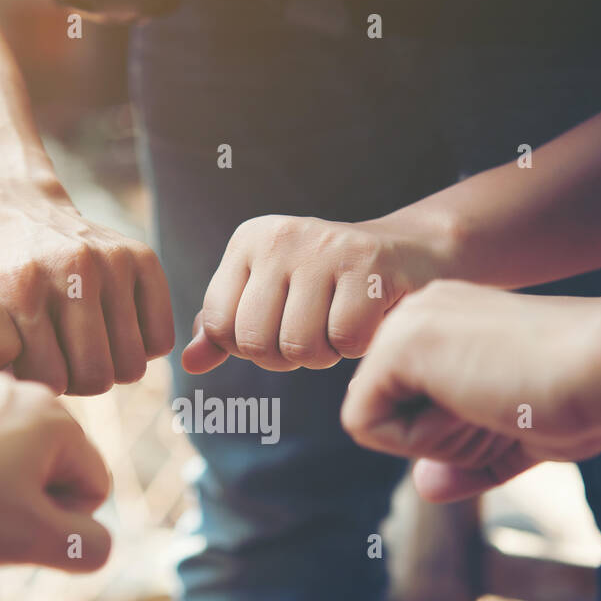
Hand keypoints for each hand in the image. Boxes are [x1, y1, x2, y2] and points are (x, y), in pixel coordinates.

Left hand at [0, 198, 173, 394]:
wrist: (14, 207)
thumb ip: (6, 364)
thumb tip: (39, 412)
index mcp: (22, 292)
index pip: (53, 383)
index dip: (47, 384)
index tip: (39, 368)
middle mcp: (71, 272)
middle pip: (97, 379)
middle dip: (83, 381)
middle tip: (69, 363)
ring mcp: (111, 262)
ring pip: (132, 366)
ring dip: (112, 367)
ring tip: (92, 348)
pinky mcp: (142, 257)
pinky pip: (162, 340)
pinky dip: (143, 347)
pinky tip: (118, 330)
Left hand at [0, 373, 112, 570]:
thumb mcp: (27, 537)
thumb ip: (84, 545)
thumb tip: (96, 543)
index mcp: (54, 416)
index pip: (93, 488)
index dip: (57, 526)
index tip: (4, 527)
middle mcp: (17, 390)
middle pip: (47, 473)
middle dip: (19, 509)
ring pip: (2, 466)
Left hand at [183, 212, 448, 373]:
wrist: (411, 254)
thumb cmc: (329, 286)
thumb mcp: (270, 299)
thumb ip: (226, 331)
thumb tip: (188, 364)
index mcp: (248, 241)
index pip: (221, 326)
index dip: (251, 347)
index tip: (280, 328)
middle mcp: (281, 236)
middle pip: (256, 343)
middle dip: (287, 357)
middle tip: (315, 331)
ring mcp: (325, 247)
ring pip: (299, 348)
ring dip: (325, 354)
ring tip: (340, 323)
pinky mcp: (369, 266)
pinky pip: (344, 341)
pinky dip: (358, 347)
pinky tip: (369, 319)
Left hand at [340, 280, 600, 500]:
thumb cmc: (587, 398)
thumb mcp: (520, 435)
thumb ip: (469, 461)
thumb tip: (423, 488)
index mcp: (447, 321)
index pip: (407, 404)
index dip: (453, 434)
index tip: (508, 406)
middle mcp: (419, 313)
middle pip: (386, 413)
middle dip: (441, 439)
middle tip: (501, 407)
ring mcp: (404, 324)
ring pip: (372, 420)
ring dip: (435, 440)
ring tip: (490, 403)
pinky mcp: (395, 346)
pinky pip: (364, 424)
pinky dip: (418, 440)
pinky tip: (471, 405)